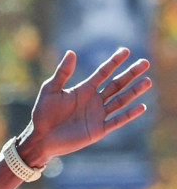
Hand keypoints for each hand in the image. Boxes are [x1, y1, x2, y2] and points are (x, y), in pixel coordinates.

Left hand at [22, 48, 150, 165]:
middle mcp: (94, 101)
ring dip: (134, 91)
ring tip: (147, 81)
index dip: (114, 62)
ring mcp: (97, 115)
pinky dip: (129, 114)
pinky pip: (117, 120)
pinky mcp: (98, 129)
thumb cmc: (43, 114)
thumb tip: (71, 52)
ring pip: (120, 100)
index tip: (126, 51)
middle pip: (116, 84)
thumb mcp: (50, 90)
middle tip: (145, 63)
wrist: (41, 138)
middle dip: (130, 74)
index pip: (103, 73)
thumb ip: (62, 73)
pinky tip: (141, 106)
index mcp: (83, 90)